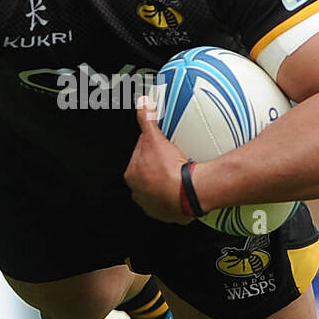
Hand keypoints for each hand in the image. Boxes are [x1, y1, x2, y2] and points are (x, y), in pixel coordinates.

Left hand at [124, 96, 194, 223]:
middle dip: (159, 165)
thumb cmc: (169, 170)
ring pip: (159, 188)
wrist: (187, 193)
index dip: (153, 148)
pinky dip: (175, 196)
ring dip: (167, 181)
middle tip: (173, 159)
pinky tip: (181, 188)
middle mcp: (138, 192)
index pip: (140, 155)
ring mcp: (152, 205)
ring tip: (178, 173)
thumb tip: (142, 104)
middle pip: (149, 172)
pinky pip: (170, 202)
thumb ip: (147, 120)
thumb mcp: (155, 138)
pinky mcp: (167, 213)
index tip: (163, 147)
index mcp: (131, 175)